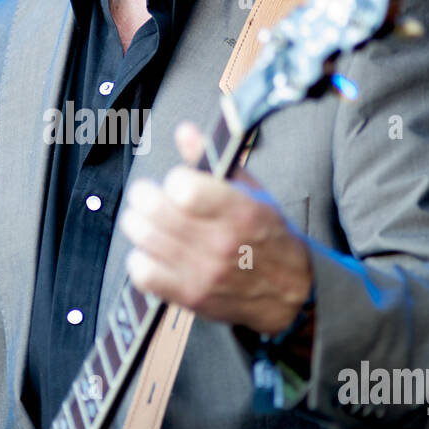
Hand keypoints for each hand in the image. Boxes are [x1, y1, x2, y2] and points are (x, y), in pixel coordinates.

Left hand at [119, 120, 312, 336]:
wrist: (290, 292)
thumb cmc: (268, 236)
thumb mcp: (254, 192)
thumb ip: (215, 161)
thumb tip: (185, 132)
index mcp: (241, 211)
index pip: (185, 188)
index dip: (174, 179)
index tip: (177, 182)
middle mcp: (222, 243)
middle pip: (155, 211)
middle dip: (144, 196)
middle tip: (146, 196)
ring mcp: (205, 273)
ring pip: (144, 238)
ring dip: (138, 224)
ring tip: (146, 221)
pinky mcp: (191, 296)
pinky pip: (143, 273)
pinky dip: (139, 259)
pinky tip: (151, 251)